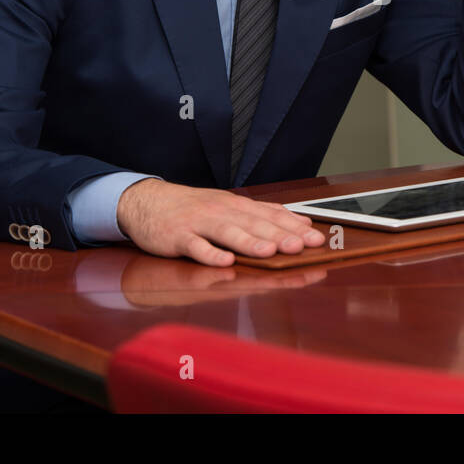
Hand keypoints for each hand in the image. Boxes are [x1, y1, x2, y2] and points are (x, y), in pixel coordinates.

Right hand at [116, 178, 325, 266]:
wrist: (147, 202)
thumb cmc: (192, 209)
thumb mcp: (229, 206)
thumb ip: (263, 214)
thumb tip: (301, 221)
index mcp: (236, 206)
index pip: (271, 216)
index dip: (294, 227)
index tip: (316, 239)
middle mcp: (221, 212)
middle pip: (253, 224)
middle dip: (279, 235)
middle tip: (301, 246)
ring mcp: (199, 224)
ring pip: (228, 233)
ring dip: (250, 242)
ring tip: (269, 251)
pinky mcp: (178, 237)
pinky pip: (195, 247)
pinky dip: (209, 254)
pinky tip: (224, 261)